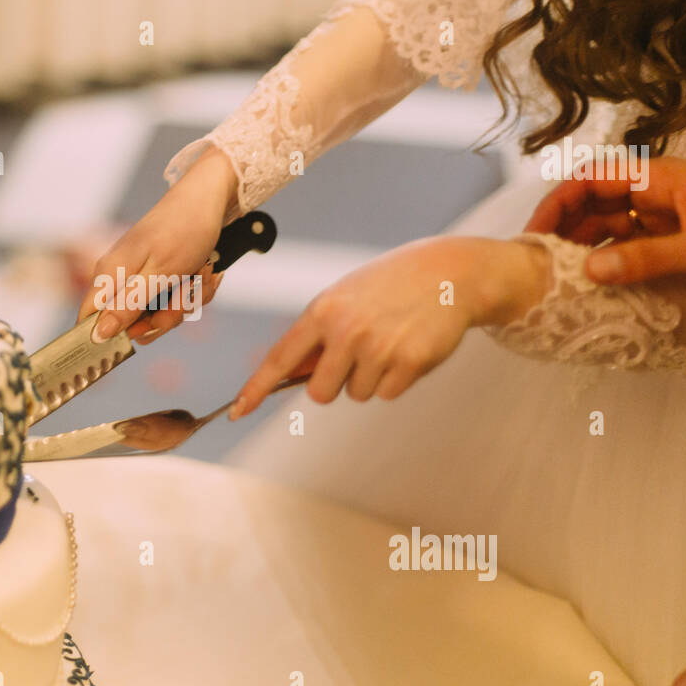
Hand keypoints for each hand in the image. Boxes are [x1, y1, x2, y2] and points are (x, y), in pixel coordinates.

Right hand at [77, 148, 236, 343]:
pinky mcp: (161, 276)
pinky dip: (193, 290)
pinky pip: (175, 300)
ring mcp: (142, 277)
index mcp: (110, 274)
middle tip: (182, 297)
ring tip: (198, 275)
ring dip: (185, 301)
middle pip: (132, 324)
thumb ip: (126, 306)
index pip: (88, 318)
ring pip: (159, 314)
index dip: (105, 337)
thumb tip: (97, 335)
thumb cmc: (183, 231)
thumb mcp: (158, 275)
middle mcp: (122, 277)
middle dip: (164, 317)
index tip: (133, 340)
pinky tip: (203, 270)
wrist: (210, 200)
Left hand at [230, 236, 551, 417]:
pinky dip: (397, 380)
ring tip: (389, 340)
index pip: (280, 358)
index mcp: (323, 311)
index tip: (236, 412)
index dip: (256, 389)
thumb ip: (318, 335)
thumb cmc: (389, 286)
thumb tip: (292, 376)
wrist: (448, 273)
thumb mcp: (345, 297)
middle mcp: (346, 330)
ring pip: (356, 394)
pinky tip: (408, 347)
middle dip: (335, 383)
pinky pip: (387, 394)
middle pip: (320, 393)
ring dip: (370, 377)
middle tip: (358, 354)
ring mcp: (378, 348)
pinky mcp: (409, 363)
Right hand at [524, 157, 685, 285]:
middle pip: (592, 206)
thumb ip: (647, 259)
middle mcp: (651, 193)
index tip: (535, 234)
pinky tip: (591, 288)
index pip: (591, 180)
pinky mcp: (667, 240)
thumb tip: (589, 270)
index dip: (558, 203)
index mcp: (657, 178)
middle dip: (563, 231)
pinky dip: (606, 265)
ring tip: (557, 281)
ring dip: (582, 251)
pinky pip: (625, 249)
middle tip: (538, 265)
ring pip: (605, 229)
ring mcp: (659, 218)